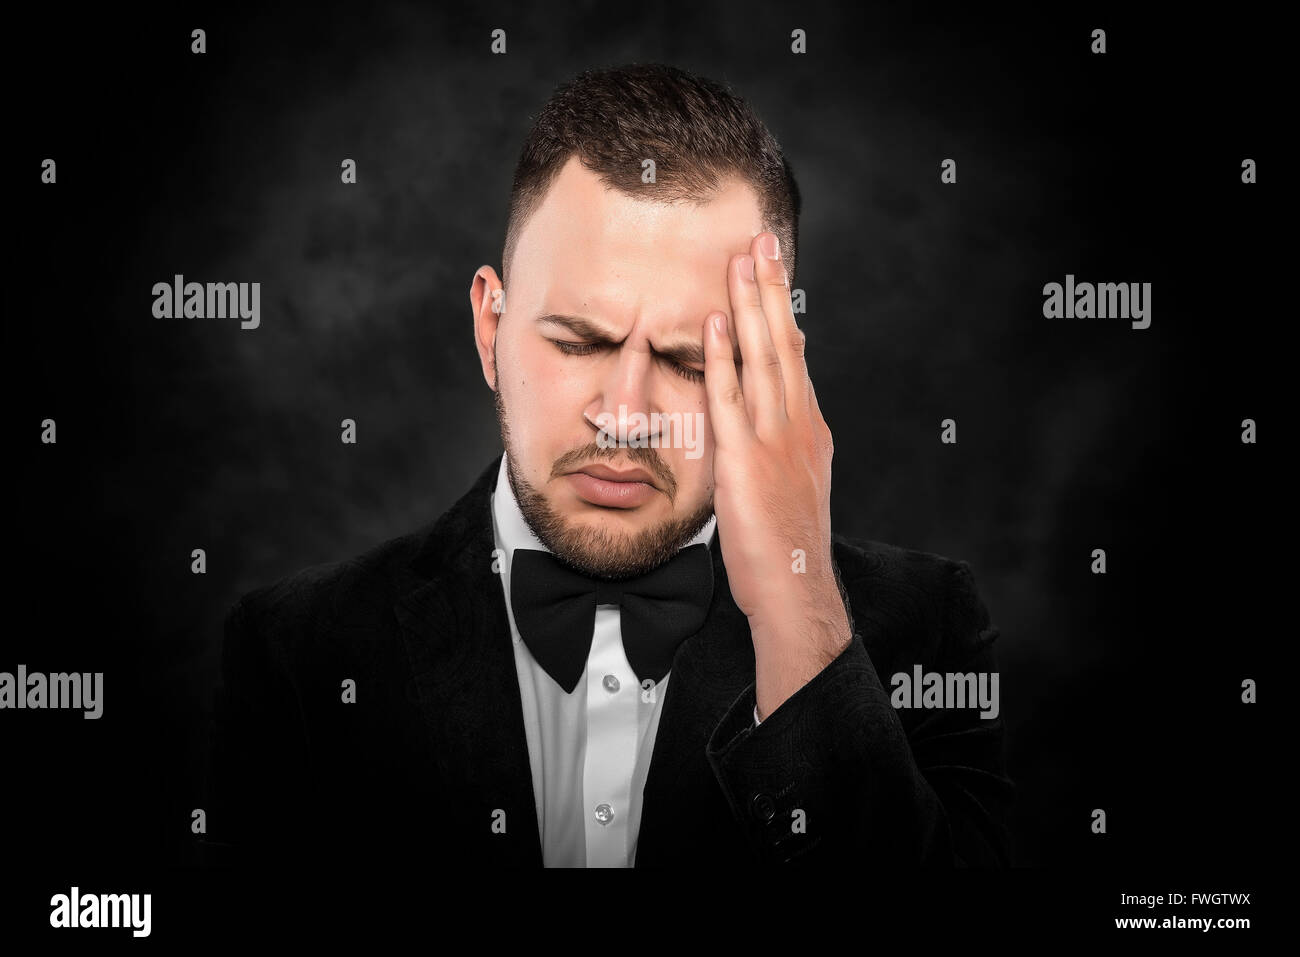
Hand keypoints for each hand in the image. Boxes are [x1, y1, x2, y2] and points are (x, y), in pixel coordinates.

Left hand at [703, 231, 851, 719]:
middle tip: (761, 240)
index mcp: (808, 428)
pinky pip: (731, 400)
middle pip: (784, 343)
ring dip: (749, 306)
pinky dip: (722, 359)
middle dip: (770, 289)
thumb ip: (777, 442)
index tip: (772, 269)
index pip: (794, 355)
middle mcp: (798, 424)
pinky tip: (713, 324)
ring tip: (740, 259)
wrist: (796, 589)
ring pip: (762, 359)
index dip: (781, 309)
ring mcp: (775, 440)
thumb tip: (760, 414)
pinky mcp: (747, 461)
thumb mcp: (790, 483)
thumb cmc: (786, 546)